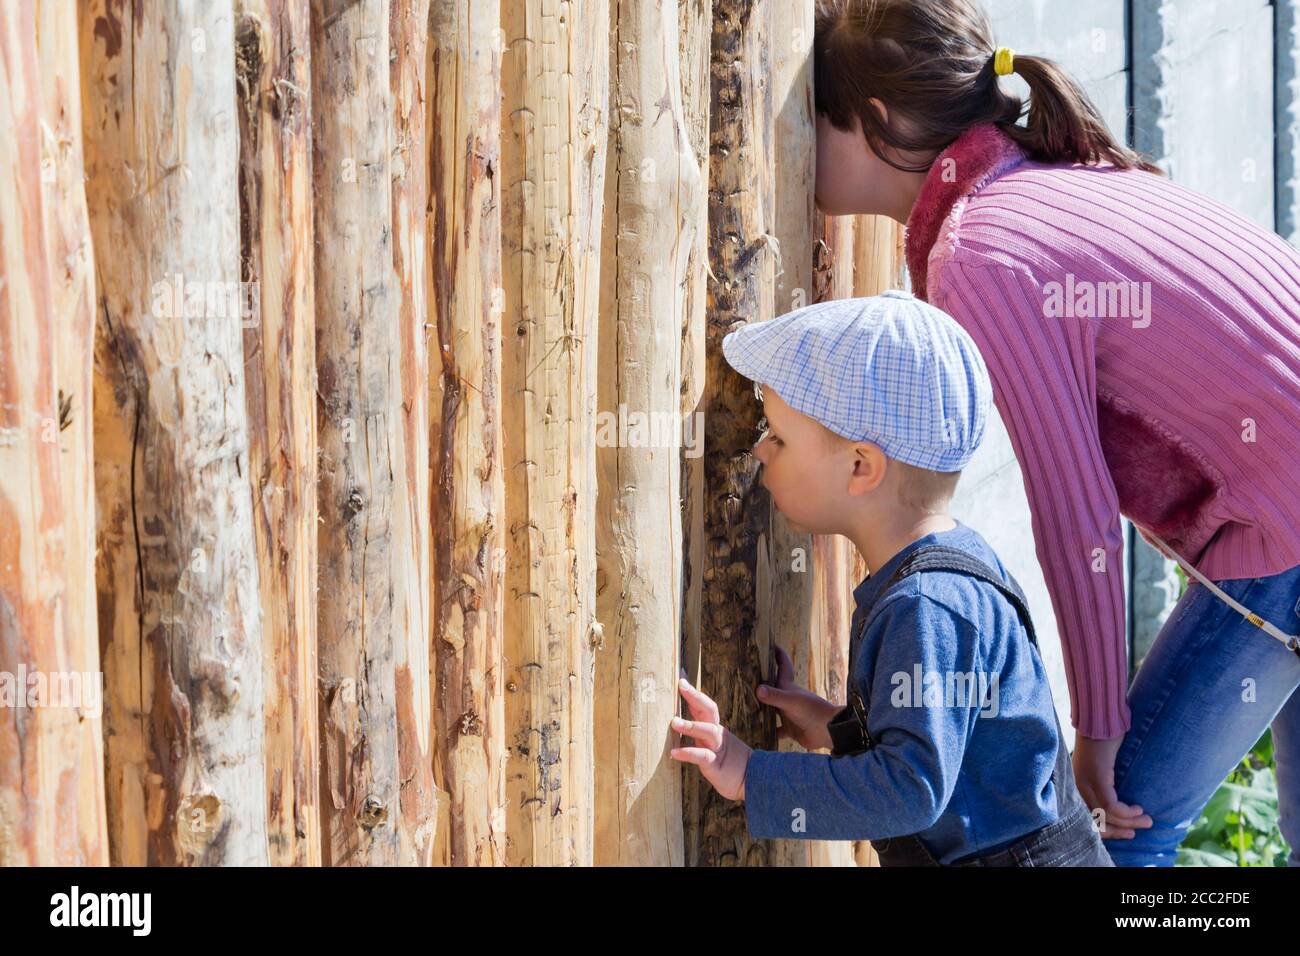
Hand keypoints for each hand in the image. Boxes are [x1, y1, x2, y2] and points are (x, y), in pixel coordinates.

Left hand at [669, 676, 751, 800]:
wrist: (753, 780)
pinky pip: (702, 756)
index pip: (705, 705)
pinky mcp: (717, 765)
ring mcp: (718, 748)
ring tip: (674, 722)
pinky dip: (688, 753)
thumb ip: (699, 733)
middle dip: (695, 696)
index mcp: (715, 727)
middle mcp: (717, 734)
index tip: (681, 678)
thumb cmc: (728, 762)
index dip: (693, 692)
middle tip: (682, 685)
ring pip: (707, 731)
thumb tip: (676, 720)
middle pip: (709, 709)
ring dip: (690, 725)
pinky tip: (674, 753)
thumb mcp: (713, 744)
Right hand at [757, 645, 840, 751]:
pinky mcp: (791, 729)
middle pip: (774, 688)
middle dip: (764, 682)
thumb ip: (775, 696)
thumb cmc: (812, 710)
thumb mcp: (791, 701)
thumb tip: (758, 689)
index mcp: (789, 688)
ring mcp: (789, 714)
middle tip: (748, 676)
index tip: (772, 645)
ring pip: (772, 709)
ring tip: (746, 706)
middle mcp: (788, 699)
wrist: (828, 731)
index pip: (783, 667)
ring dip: (763, 708)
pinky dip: (769, 732)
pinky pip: (777, 731)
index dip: (779, 656)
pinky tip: (758, 733)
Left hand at [1072, 732, 1152, 838]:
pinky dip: (1126, 811)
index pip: (1086, 818)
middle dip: (1116, 830)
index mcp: (1076, 785)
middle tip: (1135, 833)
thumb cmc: (1104, 738)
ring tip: (1147, 821)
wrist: (1100, 717)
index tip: (1125, 832)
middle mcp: (1077, 786)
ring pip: (1105, 814)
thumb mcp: (1102, 765)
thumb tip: (1120, 802)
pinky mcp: (1096, 776)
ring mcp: (1084, 782)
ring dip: (1129, 821)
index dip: (1106, 829)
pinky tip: (1138, 809)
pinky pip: (1110, 804)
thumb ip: (1106, 782)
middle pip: (1094, 820)